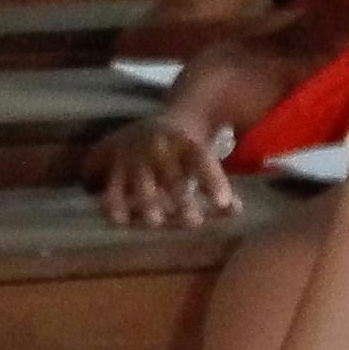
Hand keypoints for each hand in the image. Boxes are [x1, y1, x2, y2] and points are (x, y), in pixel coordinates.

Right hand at [95, 113, 239, 226]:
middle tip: (194, 222)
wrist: (146, 126)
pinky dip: (115, 204)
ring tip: (156, 222)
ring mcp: (134, 159)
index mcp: (183, 141)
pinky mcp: (114, 170)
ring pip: (141, 184)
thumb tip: (235, 210)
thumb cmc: (180, 150)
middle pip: (171, 176)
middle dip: (182, 200)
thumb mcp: (199, 156)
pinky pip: (113, 189)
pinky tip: (121, 221)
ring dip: (149, 203)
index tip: (223, 203)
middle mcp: (158, 148)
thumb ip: (215, 184)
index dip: (212, 179)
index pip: (201, 159)